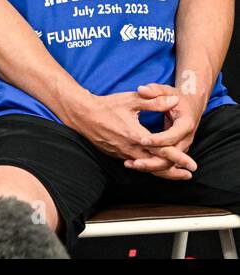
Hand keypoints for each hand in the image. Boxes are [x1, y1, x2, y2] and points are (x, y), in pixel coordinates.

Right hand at [73, 87, 195, 179]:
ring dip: (161, 171)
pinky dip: (147, 167)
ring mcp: (122, 153)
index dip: (179, 158)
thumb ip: (154, 102)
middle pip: (156, 166)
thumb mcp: (132, 100)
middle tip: (188, 174)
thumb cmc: (107, 105)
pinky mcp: (115, 154)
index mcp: (136, 135)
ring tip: (175, 173)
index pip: (162, 151)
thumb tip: (173, 101)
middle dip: (174, 172)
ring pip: (145, 167)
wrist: (82, 113)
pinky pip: (135, 164)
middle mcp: (130, 148)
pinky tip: (153, 166)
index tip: (192, 164)